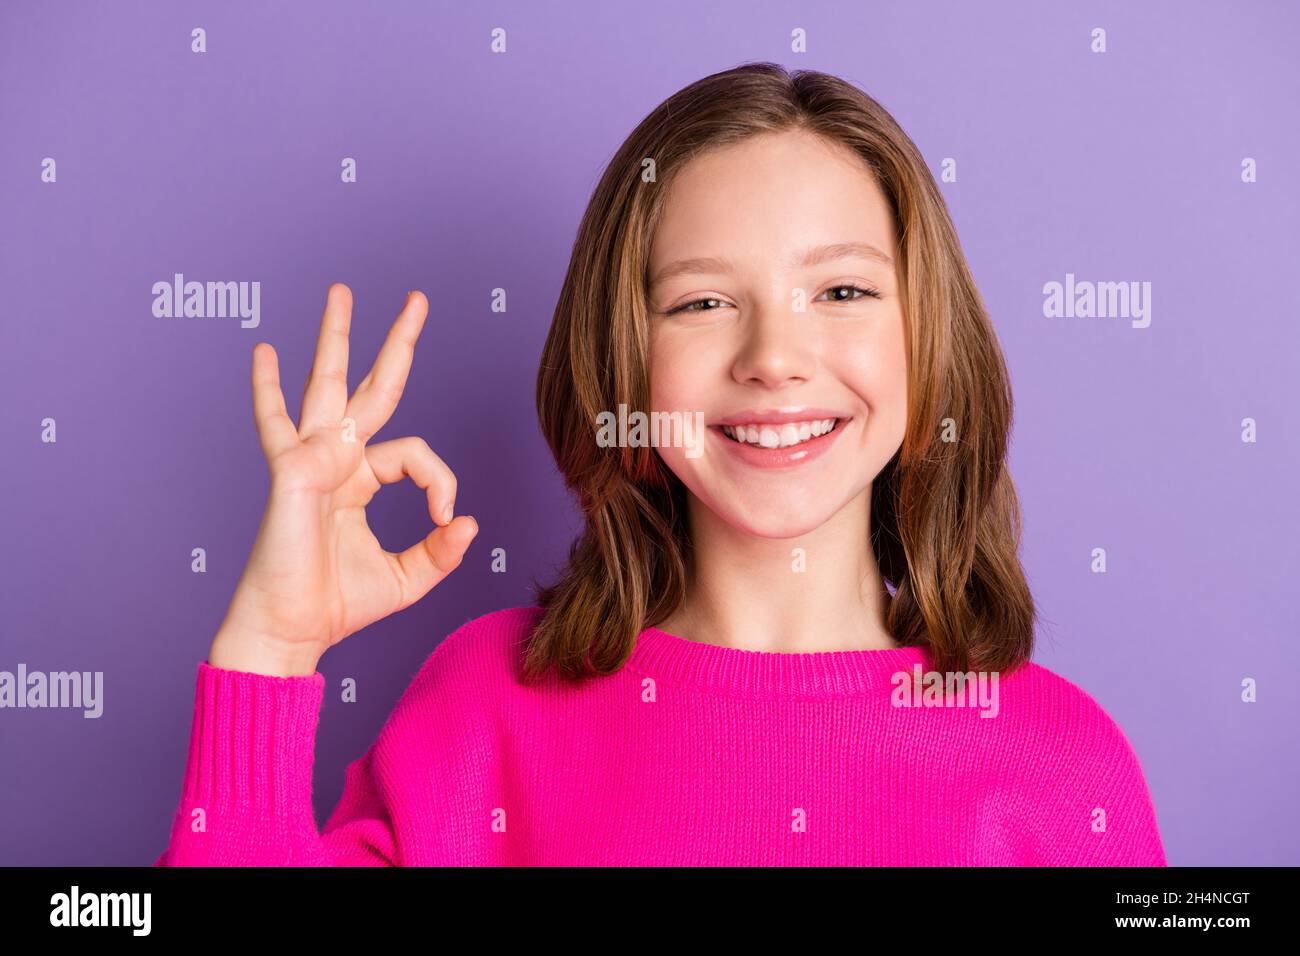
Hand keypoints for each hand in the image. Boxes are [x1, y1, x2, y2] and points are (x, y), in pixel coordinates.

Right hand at [207, 284, 477, 676]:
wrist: (292, 631)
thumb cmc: (338, 606)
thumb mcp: (408, 578)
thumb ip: (441, 550)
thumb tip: (468, 520)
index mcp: (359, 480)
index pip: (414, 453)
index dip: (440, 478)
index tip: (444, 517)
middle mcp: (335, 461)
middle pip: (370, 387)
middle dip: (394, 342)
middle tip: (417, 298)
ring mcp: (310, 461)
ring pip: (326, 386)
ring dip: (334, 337)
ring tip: (341, 292)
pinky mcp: (291, 474)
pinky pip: (278, 425)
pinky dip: (268, 389)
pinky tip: (265, 352)